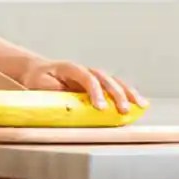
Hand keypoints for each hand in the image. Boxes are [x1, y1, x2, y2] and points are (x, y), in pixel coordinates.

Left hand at [19, 60, 145, 112]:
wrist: (37, 71)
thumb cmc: (38, 80)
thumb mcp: (39, 85)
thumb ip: (53, 92)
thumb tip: (66, 104)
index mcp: (70, 68)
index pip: (87, 78)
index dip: (96, 92)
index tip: (101, 108)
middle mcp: (85, 70)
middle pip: (105, 79)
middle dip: (116, 95)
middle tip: (123, 111)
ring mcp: (93, 76)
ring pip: (114, 82)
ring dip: (128, 94)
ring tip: (141, 105)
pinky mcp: (97, 85)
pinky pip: (114, 88)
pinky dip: (127, 95)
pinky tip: (140, 104)